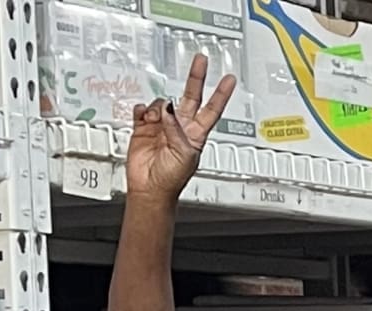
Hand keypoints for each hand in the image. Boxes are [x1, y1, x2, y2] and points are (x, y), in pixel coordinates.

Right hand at [126, 55, 235, 203]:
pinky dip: (142, 110)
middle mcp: (180, 127)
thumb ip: (176, 129)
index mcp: (196, 134)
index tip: (230, 79)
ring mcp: (162, 125)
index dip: (221, 94)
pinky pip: (142, 109)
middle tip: (201, 60)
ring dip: (157, 108)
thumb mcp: (183, 154)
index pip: (212, 109)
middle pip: (190, 96)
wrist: (150, 188)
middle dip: (196, 78)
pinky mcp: (144, 126)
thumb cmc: (171, 179)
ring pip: (161, 103)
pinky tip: (143, 118)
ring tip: (154, 123)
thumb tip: (166, 108)